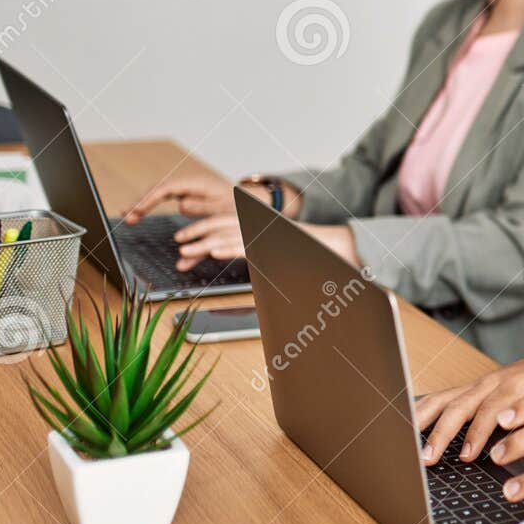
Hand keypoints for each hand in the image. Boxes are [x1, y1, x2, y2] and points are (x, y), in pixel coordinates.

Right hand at [123, 173, 241, 222]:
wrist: (250, 199)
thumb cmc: (239, 204)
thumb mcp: (224, 207)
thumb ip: (204, 206)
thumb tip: (181, 205)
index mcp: (197, 183)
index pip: (167, 188)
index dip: (150, 199)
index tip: (137, 211)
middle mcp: (189, 183)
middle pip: (159, 188)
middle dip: (141, 201)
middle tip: (125, 215)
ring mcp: (187, 187)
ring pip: (159, 192)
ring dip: (142, 202)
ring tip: (128, 216)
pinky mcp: (186, 193)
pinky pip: (164, 196)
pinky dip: (151, 203)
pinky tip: (139, 213)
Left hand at [171, 215, 353, 271]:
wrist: (345, 248)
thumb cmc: (321, 259)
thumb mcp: (286, 267)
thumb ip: (269, 270)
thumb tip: (256, 293)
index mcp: (262, 236)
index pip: (227, 234)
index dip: (205, 241)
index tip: (186, 253)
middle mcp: (263, 231)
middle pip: (223, 230)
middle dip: (198, 238)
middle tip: (179, 251)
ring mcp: (269, 235)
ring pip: (229, 236)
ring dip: (205, 243)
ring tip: (184, 252)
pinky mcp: (276, 242)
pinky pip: (249, 244)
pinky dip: (229, 247)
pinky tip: (213, 252)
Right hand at [417, 353, 523, 463]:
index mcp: (514, 384)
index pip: (491, 411)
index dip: (478, 433)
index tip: (467, 456)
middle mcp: (491, 383)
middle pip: (460, 405)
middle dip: (442, 433)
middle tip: (428, 458)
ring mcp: (477, 385)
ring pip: (445, 399)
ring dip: (425, 420)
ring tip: (406, 441)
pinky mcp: (470, 389)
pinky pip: (442, 397)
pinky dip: (423, 409)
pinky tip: (408, 423)